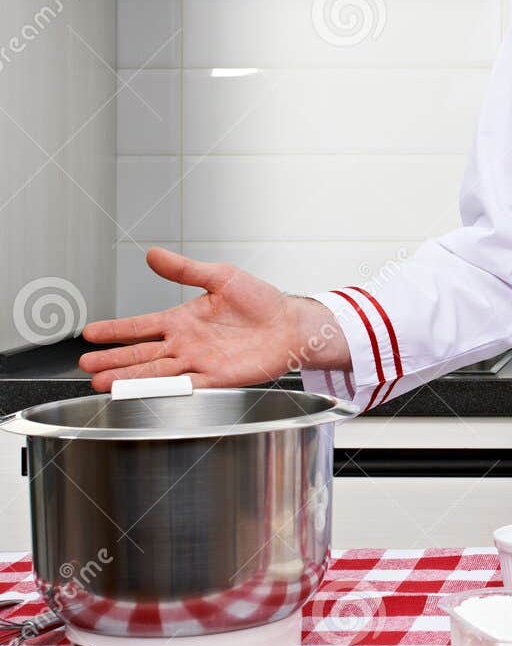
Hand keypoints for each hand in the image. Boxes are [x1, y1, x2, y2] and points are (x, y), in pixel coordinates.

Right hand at [77, 247, 349, 391]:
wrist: (291, 324)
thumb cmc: (261, 301)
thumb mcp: (221, 276)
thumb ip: (185, 270)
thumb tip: (153, 254)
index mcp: (183, 319)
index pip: (141, 326)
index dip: (115, 330)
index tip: (89, 334)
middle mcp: (186, 343)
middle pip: (141, 353)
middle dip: (112, 360)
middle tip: (85, 365)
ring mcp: (199, 362)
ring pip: (156, 372)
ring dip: (129, 377)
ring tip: (101, 383)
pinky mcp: (217, 378)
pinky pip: (186, 384)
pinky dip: (164, 388)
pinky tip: (143, 391)